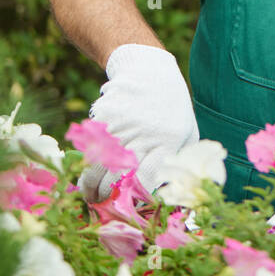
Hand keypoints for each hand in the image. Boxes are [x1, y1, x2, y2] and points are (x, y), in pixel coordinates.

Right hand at [79, 43, 198, 200]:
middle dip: (105, 195)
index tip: (126, 205)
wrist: (149, 70)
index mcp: (168, 140)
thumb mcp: (187, 132)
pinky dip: (87, 159)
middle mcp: (144, 133)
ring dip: (89, 183)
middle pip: (118, 175)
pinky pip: (91, 144)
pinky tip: (88, 168)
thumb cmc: (172, 109)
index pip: (147, 178)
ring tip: (88, 194)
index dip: (133, 196)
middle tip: (99, 205)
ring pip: (98, 163)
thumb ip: (179, 163)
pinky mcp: (103, 116)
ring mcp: (122, 124)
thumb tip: (169, 197)